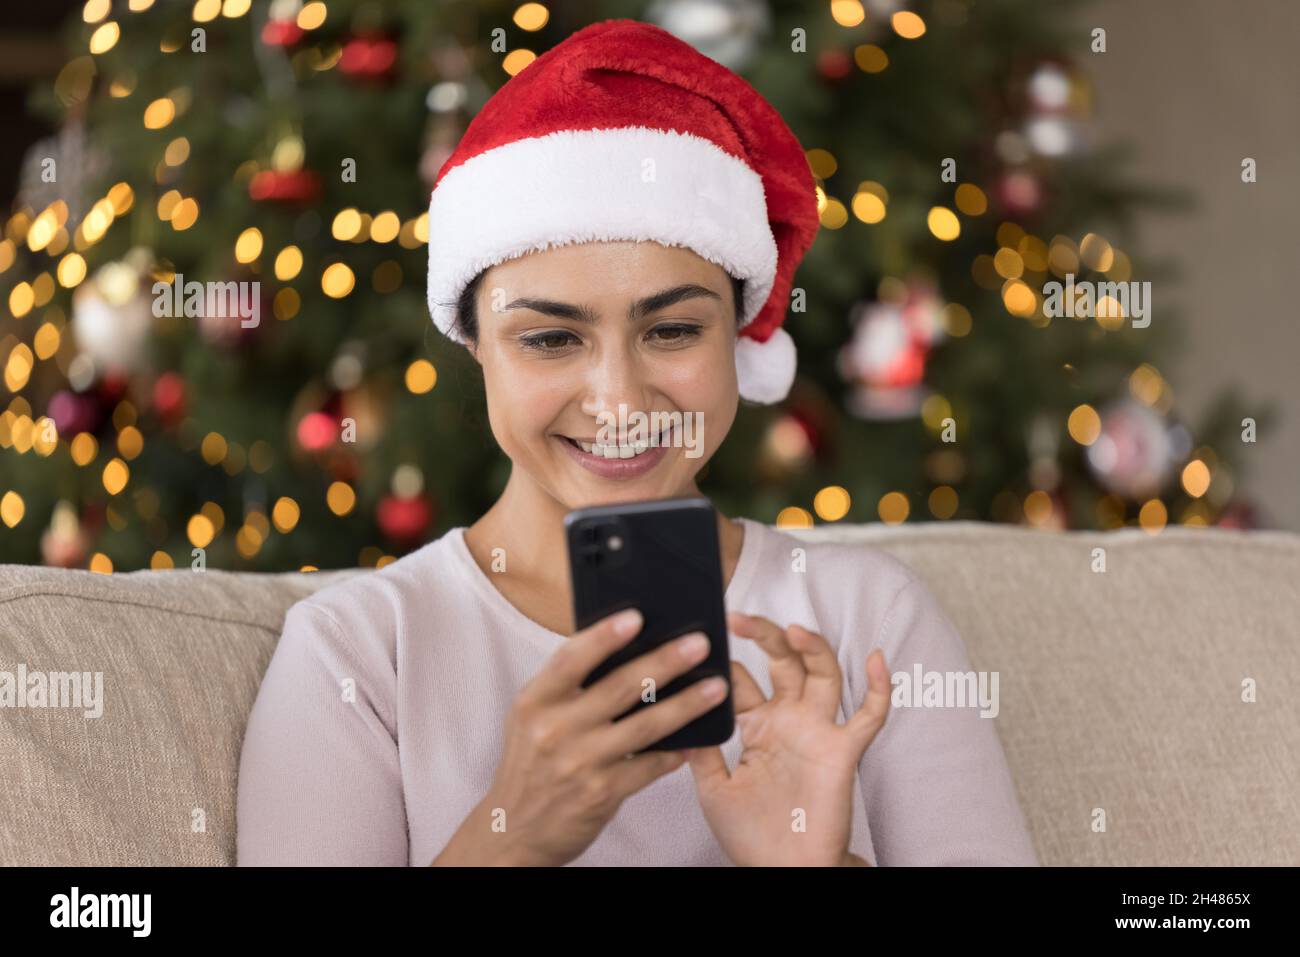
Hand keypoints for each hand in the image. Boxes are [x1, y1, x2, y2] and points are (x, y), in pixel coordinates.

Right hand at [433, 608, 727, 865]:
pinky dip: (675, 752)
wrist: (516, 828)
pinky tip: (697, 740)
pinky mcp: (601, 793)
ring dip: (686, 704)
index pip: (571, 658)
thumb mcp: (533, 717)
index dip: (604, 636)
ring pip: (644, 726)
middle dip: (665, 662)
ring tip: (716, 687)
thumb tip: (623, 649)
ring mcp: (580, 762)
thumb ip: (567, 686)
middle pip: (619, 687)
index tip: (637, 617)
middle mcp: (555, 729)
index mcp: (536, 701)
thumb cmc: (532, 762)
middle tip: (699, 644)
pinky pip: (649, 766)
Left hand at [682, 611, 890, 866]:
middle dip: (764, 636)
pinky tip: (876, 659)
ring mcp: (817, 732)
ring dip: (812, 648)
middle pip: (782, 663)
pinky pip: (869, 716)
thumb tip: (682, 714)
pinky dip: (879, 688)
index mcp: (756, 726)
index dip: (724, 659)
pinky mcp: (842, 751)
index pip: (741, 679)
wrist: (783, 871)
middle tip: (738, 618)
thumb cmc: (751, 834)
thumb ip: (701, 750)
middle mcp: (788, 720)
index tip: (703, 638)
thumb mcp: (712, 788)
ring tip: (793, 629)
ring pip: (822, 674)